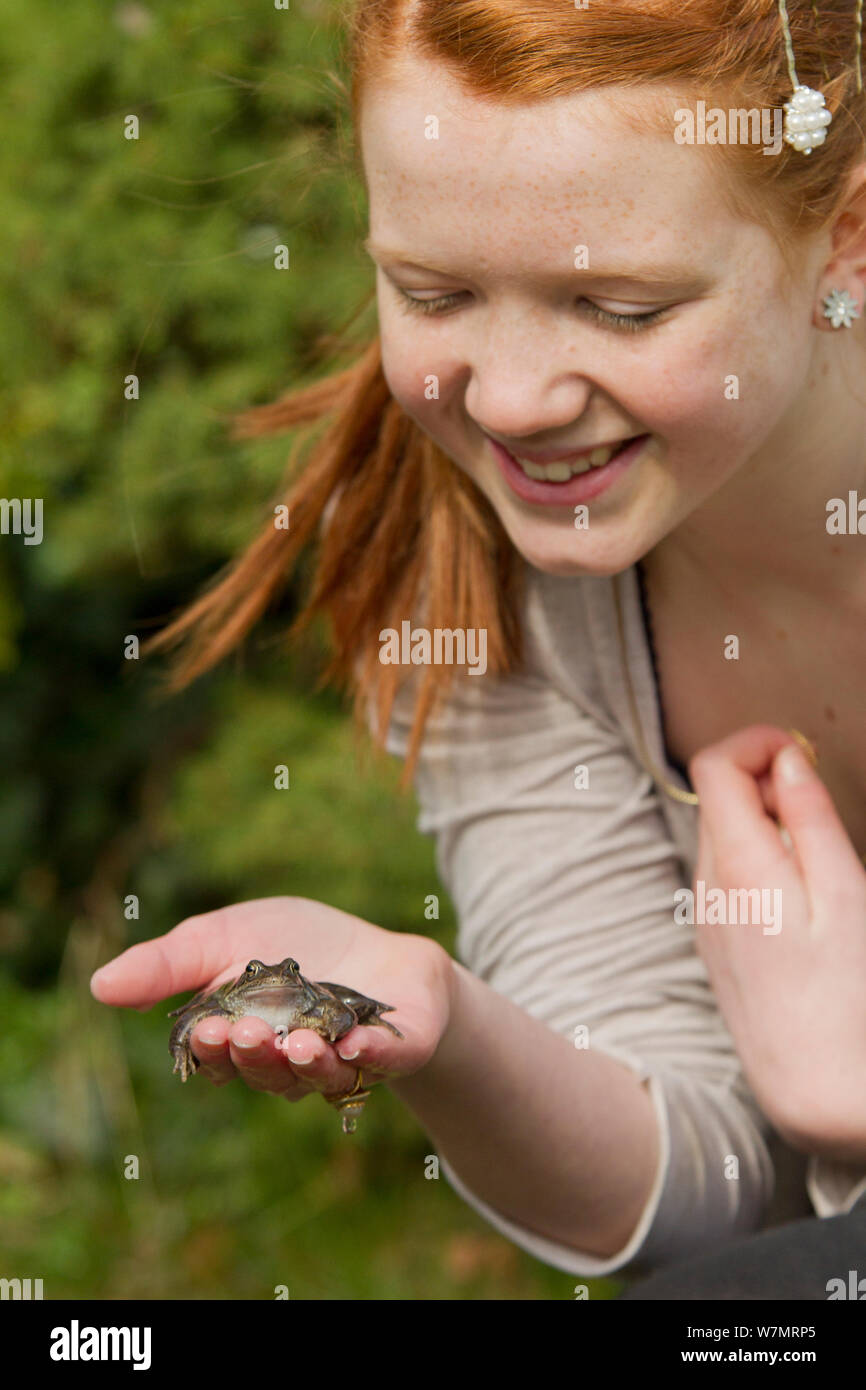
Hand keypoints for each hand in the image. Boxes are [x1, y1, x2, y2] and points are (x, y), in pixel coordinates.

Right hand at [90, 897, 452, 1103]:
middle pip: (267, 1072)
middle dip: (254, 1056)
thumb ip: (168, 965)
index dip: (211, 1050)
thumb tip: (98, 985)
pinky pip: (386, 1061)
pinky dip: (373, 1055)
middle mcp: (291, 1062)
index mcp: (244, 1042)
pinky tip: (361, 1043)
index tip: (206, 1029)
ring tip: (301, 1044)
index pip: (219, 1058)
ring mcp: (346, 1061)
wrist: (382, 948)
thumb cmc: (294, 946)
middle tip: (248, 1032)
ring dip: (308, 1064)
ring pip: (321, 1076)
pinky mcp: (399, 1048)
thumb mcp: (224, 939)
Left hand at [689, 725, 865, 1161]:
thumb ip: (811, 819)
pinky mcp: (716, 945)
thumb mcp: (846, 895)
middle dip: (765, 782)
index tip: (800, 751)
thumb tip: (786, 760)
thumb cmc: (847, 999)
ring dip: (763, 824)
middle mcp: (707, 887)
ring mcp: (707, 918)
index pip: (714, 766)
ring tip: (819, 854)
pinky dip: (757, 861)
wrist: (816, 1093)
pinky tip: (801, 895)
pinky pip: (726, 879)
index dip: (755, 742)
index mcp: (737, 865)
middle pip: (717, 799)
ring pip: (722, 839)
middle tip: (820, 803)